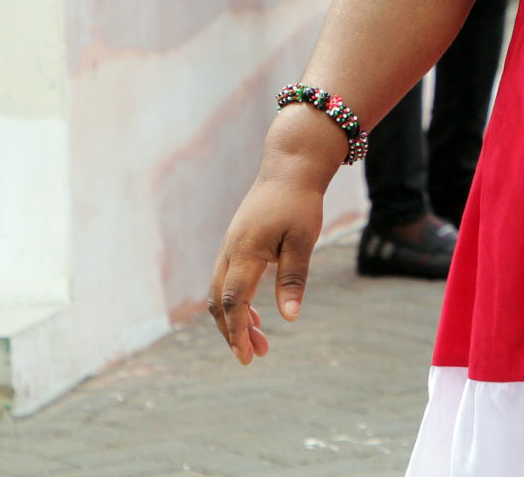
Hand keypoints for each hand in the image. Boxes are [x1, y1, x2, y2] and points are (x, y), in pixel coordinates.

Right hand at [208, 125, 338, 364]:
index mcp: (245, 251)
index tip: (249, 356)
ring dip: (234, 319)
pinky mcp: (235, 243)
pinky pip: (227, 280)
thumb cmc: (300, 202)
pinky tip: (255, 313)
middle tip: (255, 356)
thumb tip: (289, 318)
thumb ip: (294, 279)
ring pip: (220, 292)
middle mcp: (230, 251)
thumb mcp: (303, 240)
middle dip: (233, 332)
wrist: (289, 167)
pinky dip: (236, 301)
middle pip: (220, 302)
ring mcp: (229, 246)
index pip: (235, 302)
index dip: (238, 332)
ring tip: (259, 340)